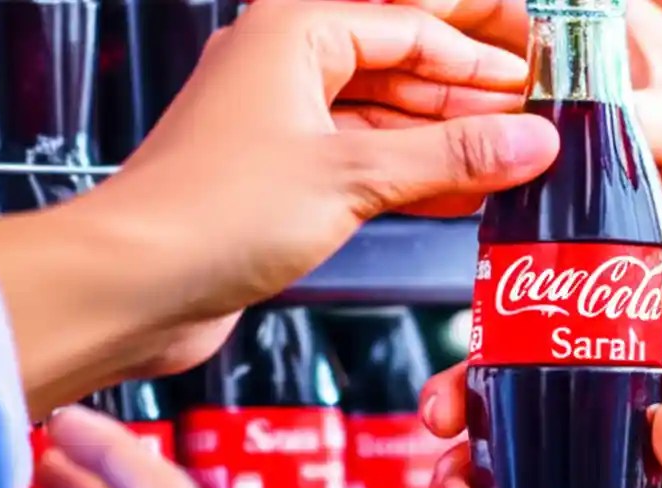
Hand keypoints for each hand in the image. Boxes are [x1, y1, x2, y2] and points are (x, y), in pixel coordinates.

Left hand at [25, 0, 558, 384]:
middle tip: (530, 121)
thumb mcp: (352, 175)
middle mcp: (283, 73)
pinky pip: (362, 169)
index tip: (531, 77)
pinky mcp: (278, 184)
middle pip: (399, 72)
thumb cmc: (203, 212)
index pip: (410, 27)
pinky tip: (457, 198)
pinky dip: (411, 181)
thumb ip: (449, 155)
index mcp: (292, 35)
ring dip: (444, 145)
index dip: (478, 54)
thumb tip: (525, 141)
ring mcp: (279, 130)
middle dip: (467, 100)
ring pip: (383, 124)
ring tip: (507, 162)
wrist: (130, 287)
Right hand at [391, 0, 661, 326]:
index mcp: (617, 36)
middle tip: (383, 96)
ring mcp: (569, 143)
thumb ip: (633, 117)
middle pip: (485, 56)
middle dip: (435, 68)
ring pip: (488, 123)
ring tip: (399, 149)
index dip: (456, 2)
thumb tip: (561, 120)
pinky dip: (472, 189)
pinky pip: (503, 186)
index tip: (403, 17)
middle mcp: (583, 82)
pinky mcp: (564, 200)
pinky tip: (441, 199)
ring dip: (449, 133)